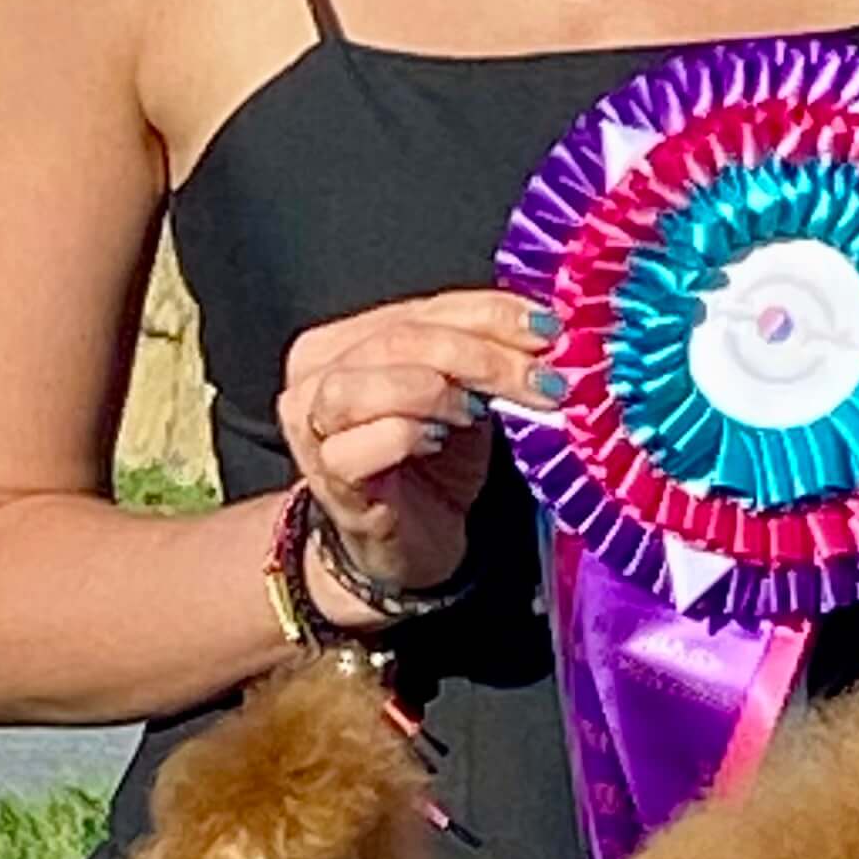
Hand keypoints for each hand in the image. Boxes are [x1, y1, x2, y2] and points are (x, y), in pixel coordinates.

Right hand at [277, 290, 565, 598]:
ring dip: (438, 391)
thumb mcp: (463, 400)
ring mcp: (311, 427)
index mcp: (346, 340)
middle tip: (541, 380)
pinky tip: (437, 442)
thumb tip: (542, 336)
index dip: (489, 314)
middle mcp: (317, 375)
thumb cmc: (430, 471)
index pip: (422, 309)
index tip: (547, 330)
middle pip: (400, 341)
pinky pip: (359, 445)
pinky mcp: (327, 478)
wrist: (409, 549)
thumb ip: (483, 360)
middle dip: (482, 356)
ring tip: (480, 411)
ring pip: (368, 384)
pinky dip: (406, 435)